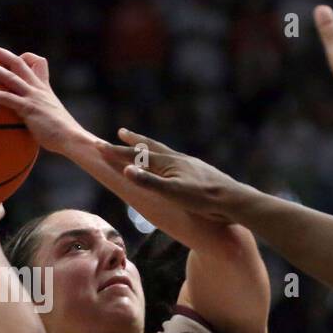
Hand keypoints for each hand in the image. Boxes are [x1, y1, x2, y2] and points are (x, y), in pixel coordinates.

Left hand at [0, 44, 86, 153]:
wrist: (73, 139)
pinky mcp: (28, 108)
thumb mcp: (53, 116)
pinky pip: (6, 98)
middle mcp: (38, 88)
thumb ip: (41, 113)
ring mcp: (33, 97)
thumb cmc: (64, 134)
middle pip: (17, 61)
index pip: (37, 62)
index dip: (24, 56)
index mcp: (45, 88)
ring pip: (8, 76)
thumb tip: (33, 122)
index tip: (10, 57)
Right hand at [101, 128, 241, 220]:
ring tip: (144, 146)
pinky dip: (167, 160)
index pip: (136, 156)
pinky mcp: (200, 173)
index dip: (116, 152)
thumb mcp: (173, 193)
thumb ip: (149, 182)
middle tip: (121, 132)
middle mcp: (178, 159)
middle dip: (134, 141)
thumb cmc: (203, 199)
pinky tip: (173, 165)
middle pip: (151, 147)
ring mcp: (190, 165)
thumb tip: (126, 170)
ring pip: (165, 153)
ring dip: (151, 149)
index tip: (98, 145)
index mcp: (168, 163)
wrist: (234, 200)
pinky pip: (177, 162)